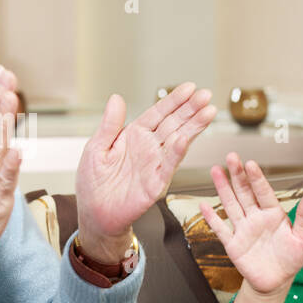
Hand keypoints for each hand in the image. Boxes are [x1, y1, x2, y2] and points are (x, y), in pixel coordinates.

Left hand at [74, 83, 215, 258]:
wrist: (94, 214)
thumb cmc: (94, 183)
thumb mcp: (96, 148)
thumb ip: (110, 124)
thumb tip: (117, 98)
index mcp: (134, 136)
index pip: (158, 113)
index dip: (174, 100)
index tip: (190, 87)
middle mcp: (149, 148)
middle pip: (174, 123)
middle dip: (190, 109)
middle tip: (206, 95)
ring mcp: (155, 165)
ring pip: (178, 141)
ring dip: (193, 127)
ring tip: (208, 112)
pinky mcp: (156, 184)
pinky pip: (168, 166)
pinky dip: (176, 152)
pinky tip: (185, 138)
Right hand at [197, 152, 302, 296]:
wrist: (275, 282)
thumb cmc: (291, 259)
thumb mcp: (302, 239)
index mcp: (273, 215)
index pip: (263, 192)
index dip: (257, 179)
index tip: (251, 164)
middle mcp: (256, 218)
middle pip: (244, 193)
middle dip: (237, 175)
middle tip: (231, 157)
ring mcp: (242, 229)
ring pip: (231, 205)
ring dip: (223, 188)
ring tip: (216, 171)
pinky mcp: (232, 244)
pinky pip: (220, 228)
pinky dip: (211, 218)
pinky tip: (203, 205)